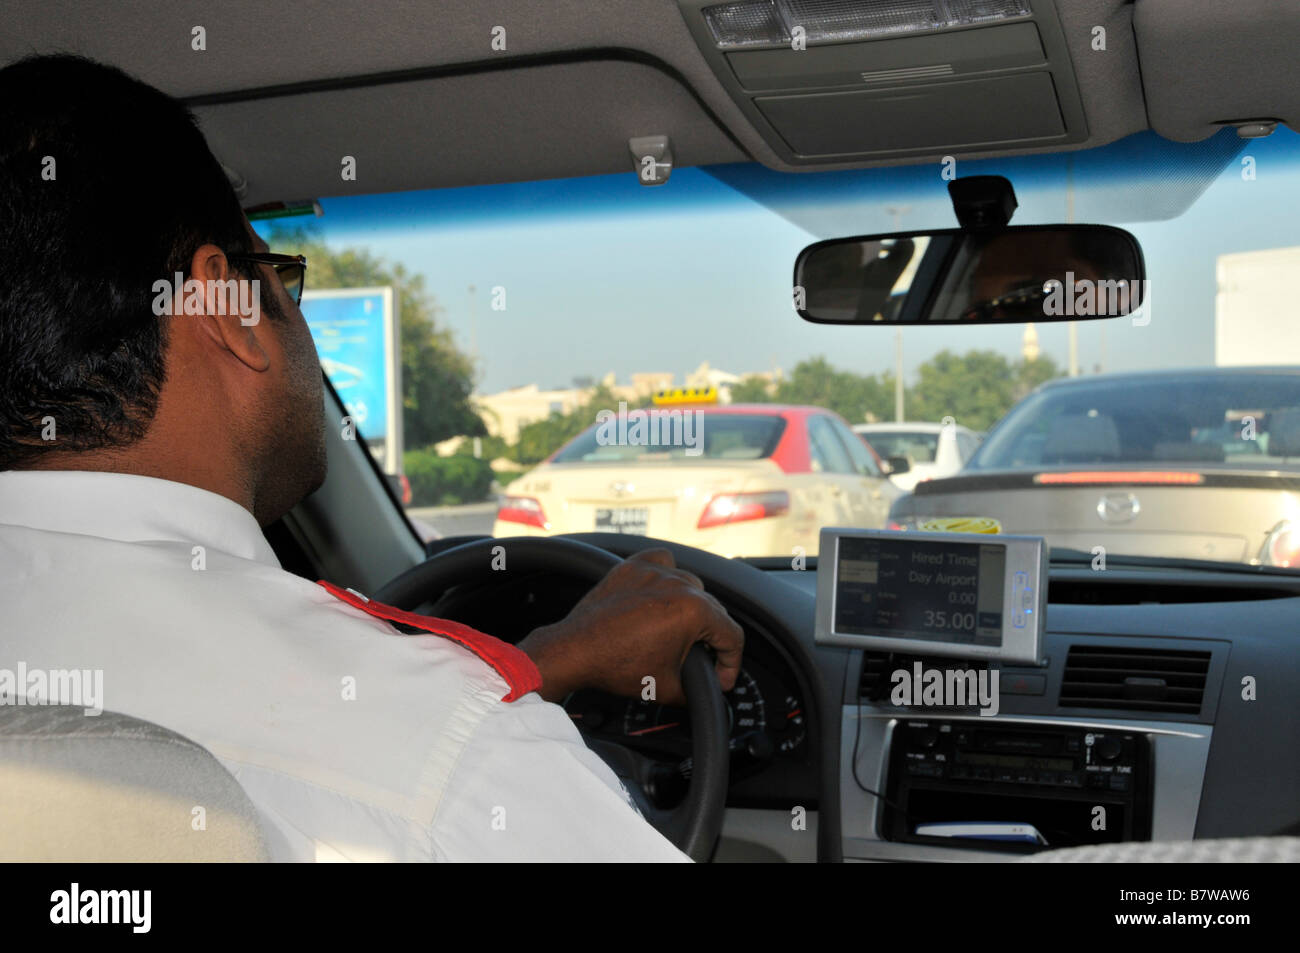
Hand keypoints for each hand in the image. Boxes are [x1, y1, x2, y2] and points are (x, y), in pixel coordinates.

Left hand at [517, 549, 744, 704]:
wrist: (576, 650)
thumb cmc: (616, 665)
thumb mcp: (668, 688)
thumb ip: (698, 690)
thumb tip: (707, 692)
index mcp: (694, 611)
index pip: (732, 636)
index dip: (731, 663)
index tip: (721, 677)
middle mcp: (679, 584)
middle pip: (715, 611)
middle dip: (711, 639)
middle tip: (701, 661)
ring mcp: (656, 571)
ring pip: (691, 586)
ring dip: (691, 608)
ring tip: (679, 631)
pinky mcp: (635, 567)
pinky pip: (665, 564)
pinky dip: (668, 577)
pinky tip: (663, 594)